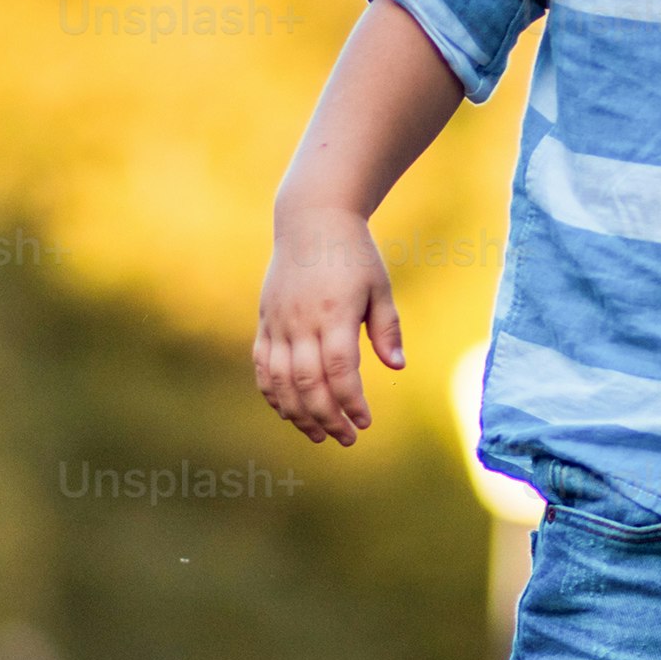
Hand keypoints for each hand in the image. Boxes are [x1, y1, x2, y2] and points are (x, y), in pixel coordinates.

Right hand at [253, 209, 404, 443]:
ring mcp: (278, 322)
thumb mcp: (379, 286)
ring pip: (280, 381)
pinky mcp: (265, 321)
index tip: (365, 421)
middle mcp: (301, 321)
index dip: (350, 402)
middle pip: (308, 382)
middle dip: (327, 418)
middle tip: (347, 439)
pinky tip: (289, 412)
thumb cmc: (352, 254)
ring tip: (318, 435)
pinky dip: (273, 393)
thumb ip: (387, 328)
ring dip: (298, 414)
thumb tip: (397, 366)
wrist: (310, 221)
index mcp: (334, 313)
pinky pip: (263, 366)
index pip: (339, 370)